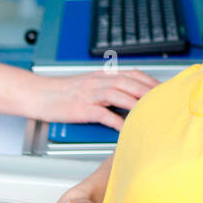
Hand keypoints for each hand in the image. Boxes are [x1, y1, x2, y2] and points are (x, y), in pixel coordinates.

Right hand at [39, 69, 159, 129]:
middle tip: (164, 101)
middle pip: (129, 82)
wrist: (38, 94)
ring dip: (136, 102)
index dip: (149, 81)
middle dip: (149, 91)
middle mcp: (98, 82)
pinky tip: (126, 128)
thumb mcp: (89, 85)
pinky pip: (102, 113)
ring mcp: (89, 94)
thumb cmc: (62, 93)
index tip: (164, 90)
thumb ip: (108, 88)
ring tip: (151, 112)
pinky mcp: (81, 108)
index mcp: (101, 76)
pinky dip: (116, 120)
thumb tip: (129, 97)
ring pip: (117, 94)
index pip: (132, 74)